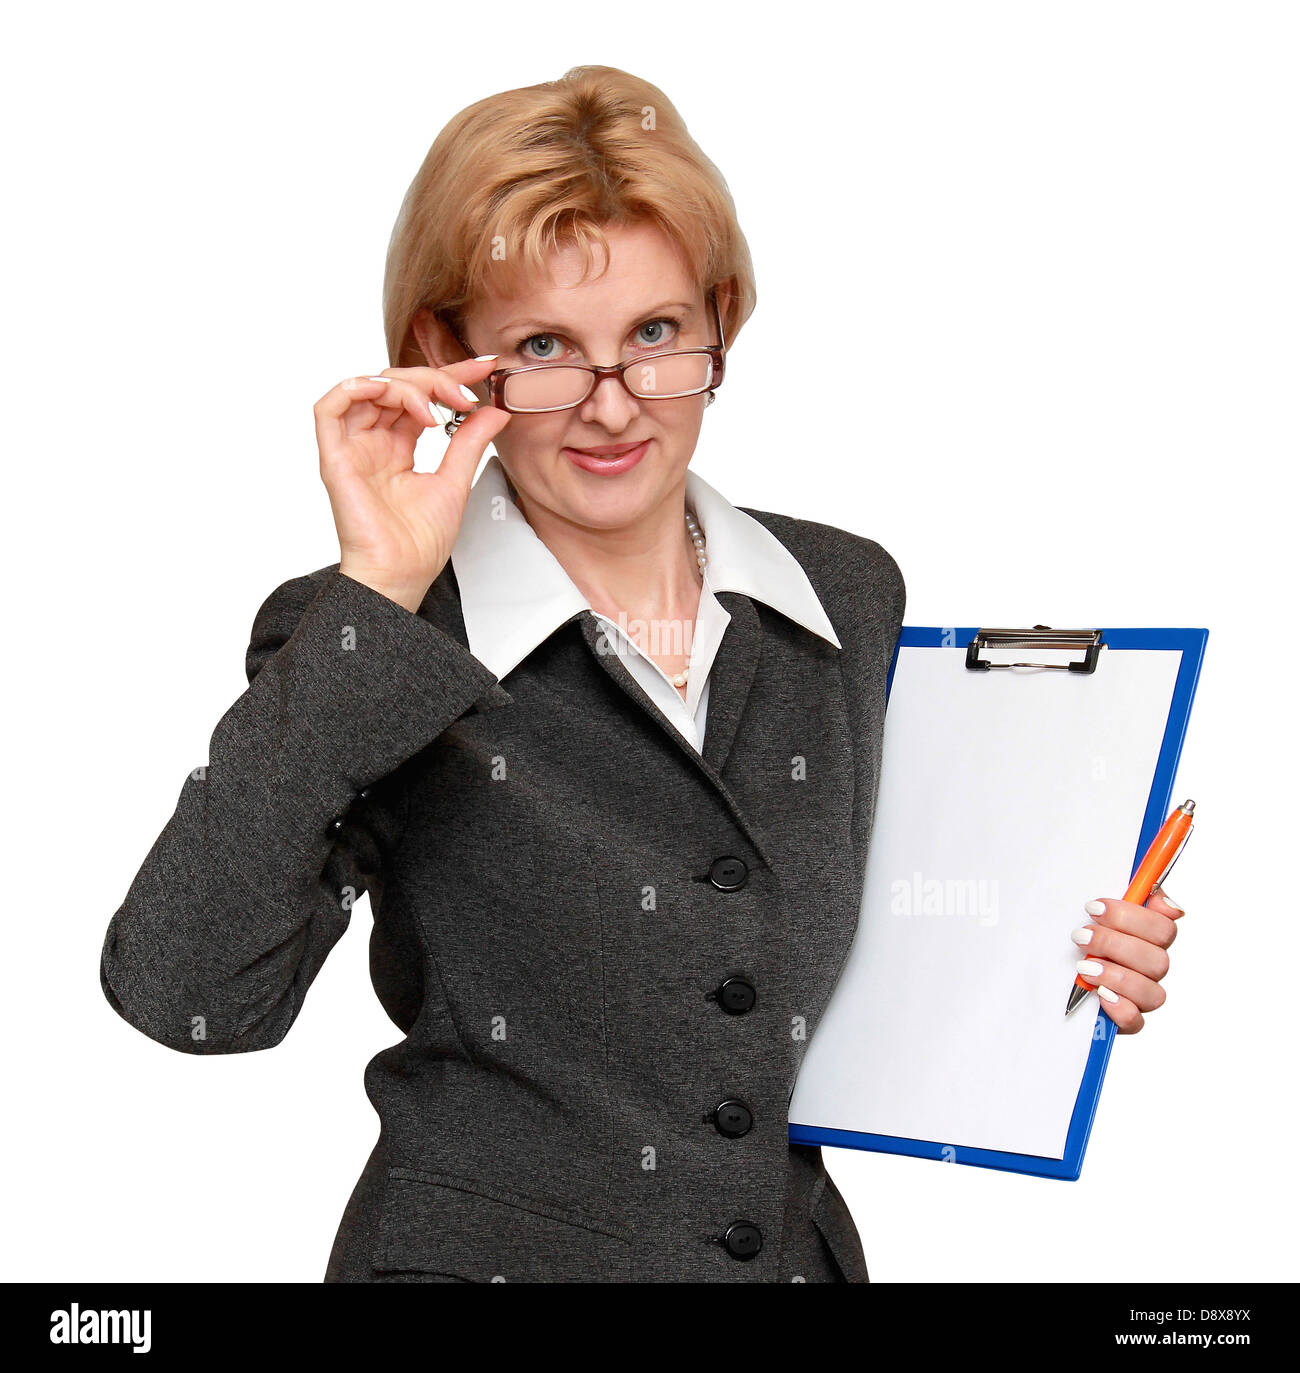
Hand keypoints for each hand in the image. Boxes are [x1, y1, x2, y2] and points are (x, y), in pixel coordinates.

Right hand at [313, 359, 511, 610]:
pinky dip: (356, 387)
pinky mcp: (335, 458)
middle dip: (434, 379)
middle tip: (468, 394)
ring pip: (367, 388)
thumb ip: (469, 442)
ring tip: (437, 407)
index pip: (419, 396)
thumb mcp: (455, 481)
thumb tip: (494, 411)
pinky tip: (391, 394)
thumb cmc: (421, 542)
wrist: (402, 575)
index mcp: (396, 447)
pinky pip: (329, 408)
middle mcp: (372, 442)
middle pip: (394, 385)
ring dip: (405, 385)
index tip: (484, 367)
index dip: (449, 375)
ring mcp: (352, 448)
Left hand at [1070, 883, 1183, 1032]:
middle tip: (1081, 936)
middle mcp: (1148, 967)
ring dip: (1116, 976)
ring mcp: (1140, 996)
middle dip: (1115, 945)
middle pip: (1159, 959)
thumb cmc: (1069, 940)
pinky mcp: (1126, 1020)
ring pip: (1153, 992)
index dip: (1132, 917)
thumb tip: (1159, 899)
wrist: (1042, 976)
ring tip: (1084, 967)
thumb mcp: (1083, 912)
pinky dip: (1121, 1008)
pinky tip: (1100, 995)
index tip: (1093, 908)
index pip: (1164, 926)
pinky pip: (1136, 1021)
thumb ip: (1116, 898)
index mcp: (1145, 937)